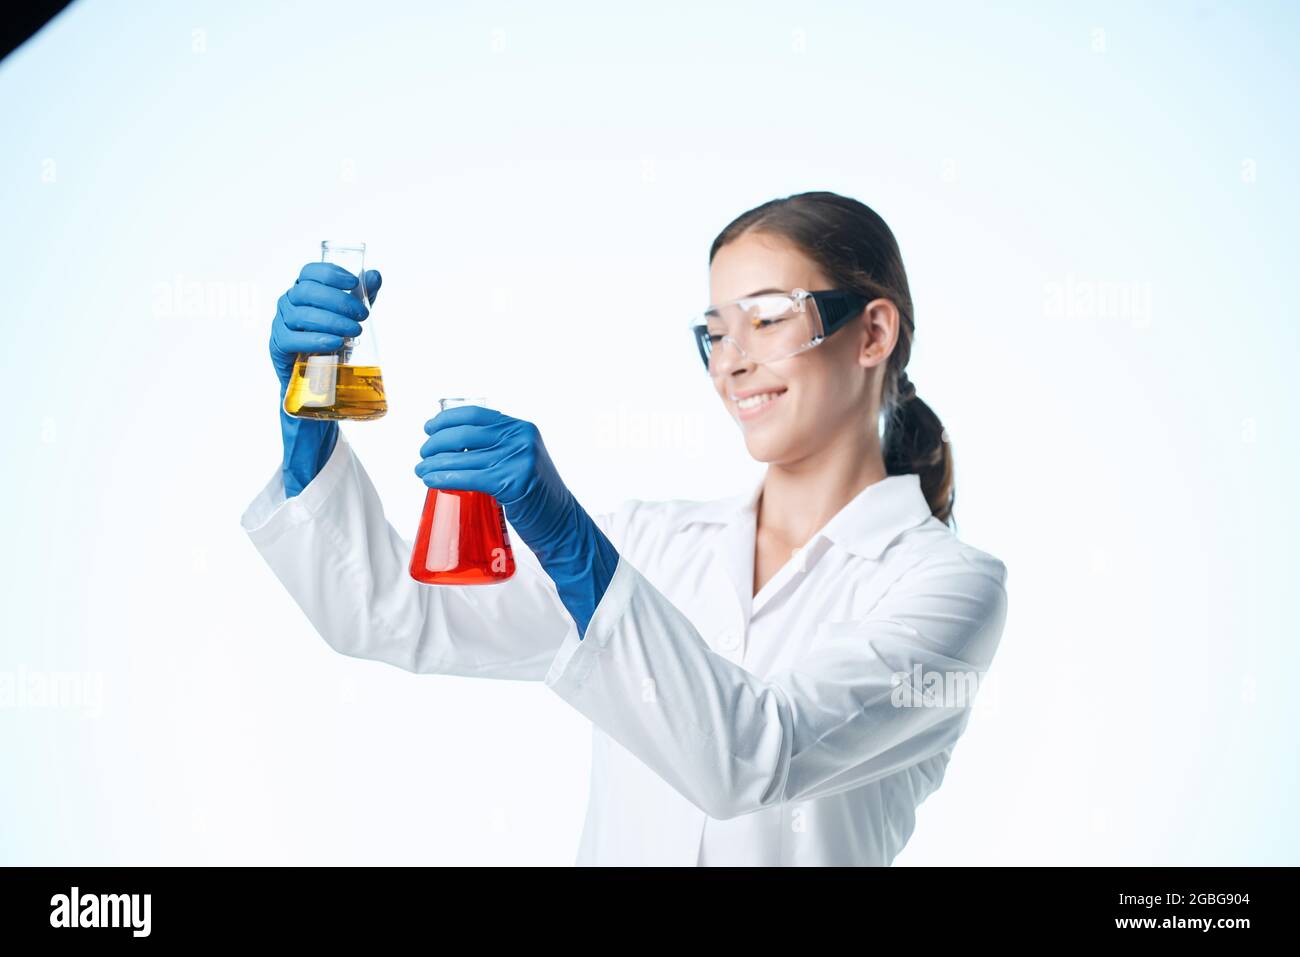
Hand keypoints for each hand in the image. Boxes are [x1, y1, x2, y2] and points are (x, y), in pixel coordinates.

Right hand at [270, 262, 381, 393]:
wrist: (316, 372)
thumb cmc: (330, 336)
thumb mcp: (350, 314)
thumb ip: (362, 295)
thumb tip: (374, 276)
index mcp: (304, 289)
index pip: (310, 272)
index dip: (331, 273)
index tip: (354, 283)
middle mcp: (289, 301)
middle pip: (307, 292)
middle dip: (339, 301)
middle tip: (362, 314)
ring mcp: (281, 322)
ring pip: (301, 315)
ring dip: (332, 322)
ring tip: (354, 330)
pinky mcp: (279, 344)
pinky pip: (293, 339)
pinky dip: (316, 340)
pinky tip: (336, 342)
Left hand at [415, 405, 619, 635]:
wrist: (562, 524)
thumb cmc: (537, 497)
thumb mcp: (522, 461)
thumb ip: (499, 448)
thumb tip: (454, 447)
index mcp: (522, 428)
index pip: (476, 414)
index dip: (447, 419)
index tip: (429, 428)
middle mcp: (521, 438)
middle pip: (464, 434)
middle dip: (435, 443)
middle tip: (424, 455)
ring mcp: (518, 459)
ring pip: (462, 458)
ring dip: (434, 463)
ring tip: (421, 471)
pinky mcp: (512, 482)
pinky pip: (468, 477)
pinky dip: (444, 479)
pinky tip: (431, 481)